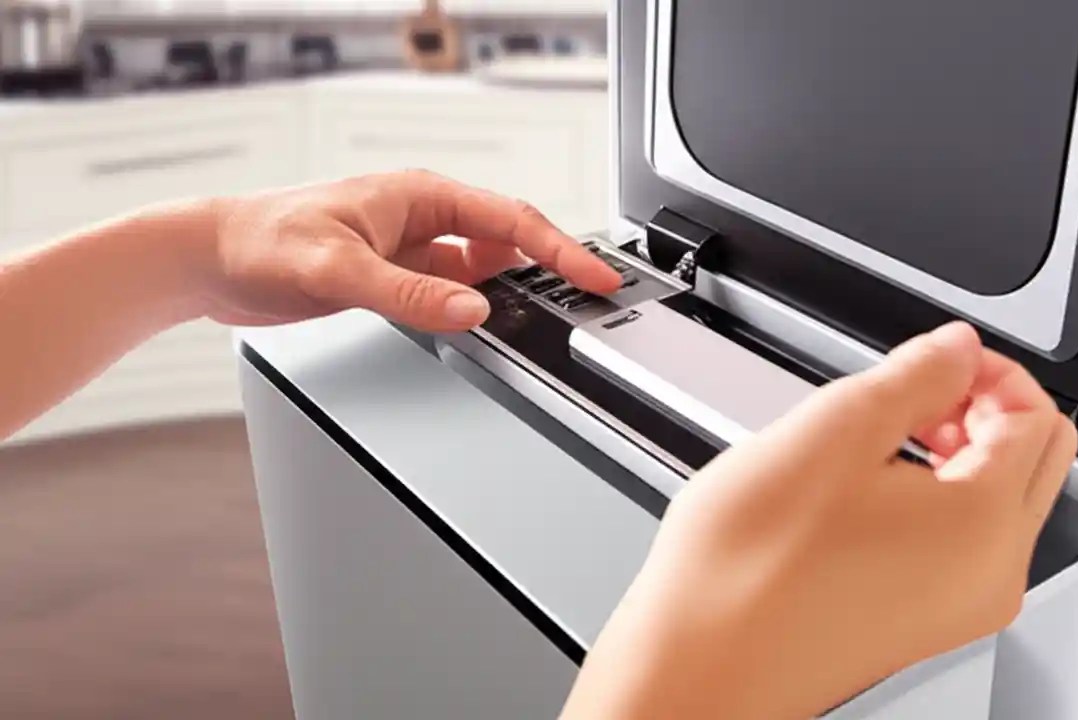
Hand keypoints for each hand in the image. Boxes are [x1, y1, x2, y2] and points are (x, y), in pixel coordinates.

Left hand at [196, 171, 620, 328]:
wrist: (210, 261)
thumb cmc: (261, 241)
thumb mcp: (338, 268)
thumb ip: (409, 293)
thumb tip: (474, 310)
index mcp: (421, 195)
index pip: (511, 220)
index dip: (561, 249)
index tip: (597, 274)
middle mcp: (423, 218)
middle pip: (509, 240)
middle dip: (552, 267)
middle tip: (591, 298)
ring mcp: (412, 249)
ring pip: (484, 268)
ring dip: (515, 289)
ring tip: (550, 317)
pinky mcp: (396, 277)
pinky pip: (454, 291)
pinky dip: (477, 308)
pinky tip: (485, 326)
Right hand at [561, 322, 1077, 719]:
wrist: (700, 663)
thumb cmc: (748, 570)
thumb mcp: (832, 431)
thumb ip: (914, 375)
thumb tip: (958, 349)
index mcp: (984, 525)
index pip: (1036, 417)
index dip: (989, 370)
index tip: (939, 358)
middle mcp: (991, 576)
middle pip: (1032, 461)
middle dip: (983, 411)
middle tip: (913, 394)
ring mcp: (959, 606)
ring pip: (995, 502)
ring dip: (955, 452)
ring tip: (873, 440)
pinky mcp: (923, 622)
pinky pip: (959, 542)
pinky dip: (930, 499)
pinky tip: (861, 490)